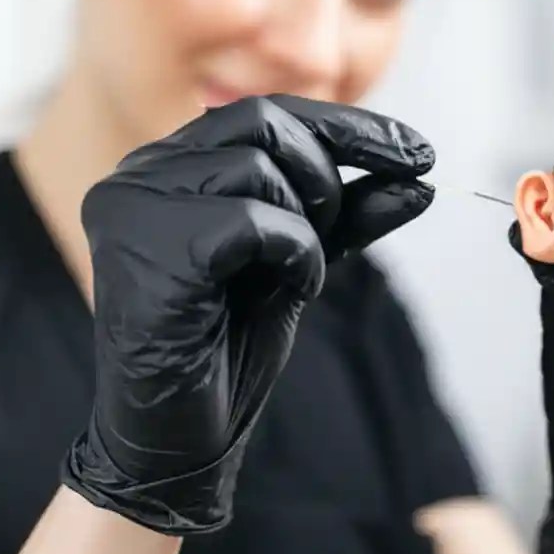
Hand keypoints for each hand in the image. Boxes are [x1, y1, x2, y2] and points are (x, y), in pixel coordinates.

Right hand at [62, 95, 435, 534]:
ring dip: (307, 226)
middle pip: (261, 121)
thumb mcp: (302, 263)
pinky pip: (253, 221)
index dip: (348, 126)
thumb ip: (351, 215)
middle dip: (328, 171)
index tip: (417, 149)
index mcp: (167, 168)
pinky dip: (295, 254)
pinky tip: (288, 291)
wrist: (177, 440)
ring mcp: (133, 209)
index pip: (265, 113)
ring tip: (296, 276)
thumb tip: (420, 177)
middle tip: (337, 233)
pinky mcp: (148, 252)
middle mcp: (137, 175)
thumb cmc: (226, 347)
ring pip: (260, 169)